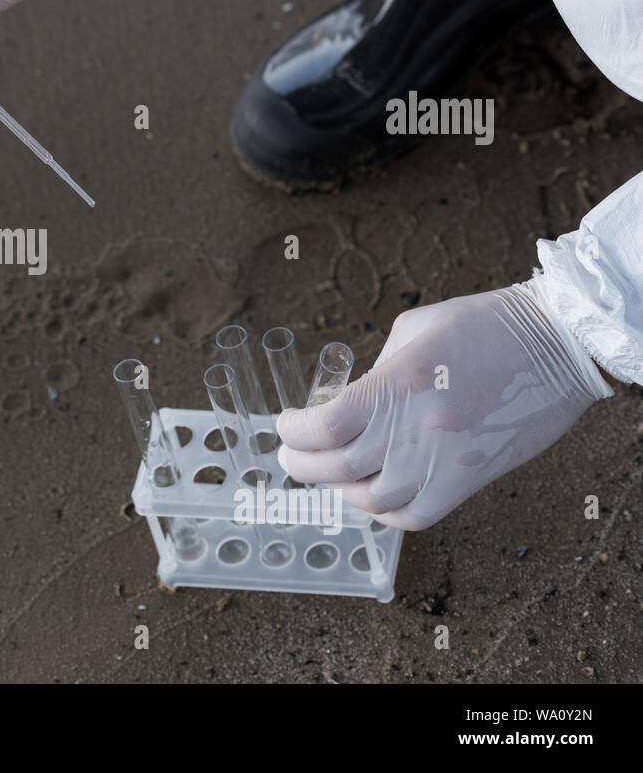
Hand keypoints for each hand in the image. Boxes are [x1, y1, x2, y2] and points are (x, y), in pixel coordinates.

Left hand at [276, 280, 612, 529]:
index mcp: (397, 384)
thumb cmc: (484, 326)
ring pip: (370, 499)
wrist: (557, 346)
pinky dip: (383, 512)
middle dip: (301, 463)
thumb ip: (374, 372)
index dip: (294, 431)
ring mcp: (445, 461)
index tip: (285, 425)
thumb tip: (347, 402)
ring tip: (330, 472)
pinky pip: (413, 517)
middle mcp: (417, 429)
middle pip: (336, 467)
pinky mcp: (470, 481)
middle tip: (291, 454)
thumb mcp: (412, 332)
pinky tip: (373, 492)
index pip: (324, 426)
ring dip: (338, 489)